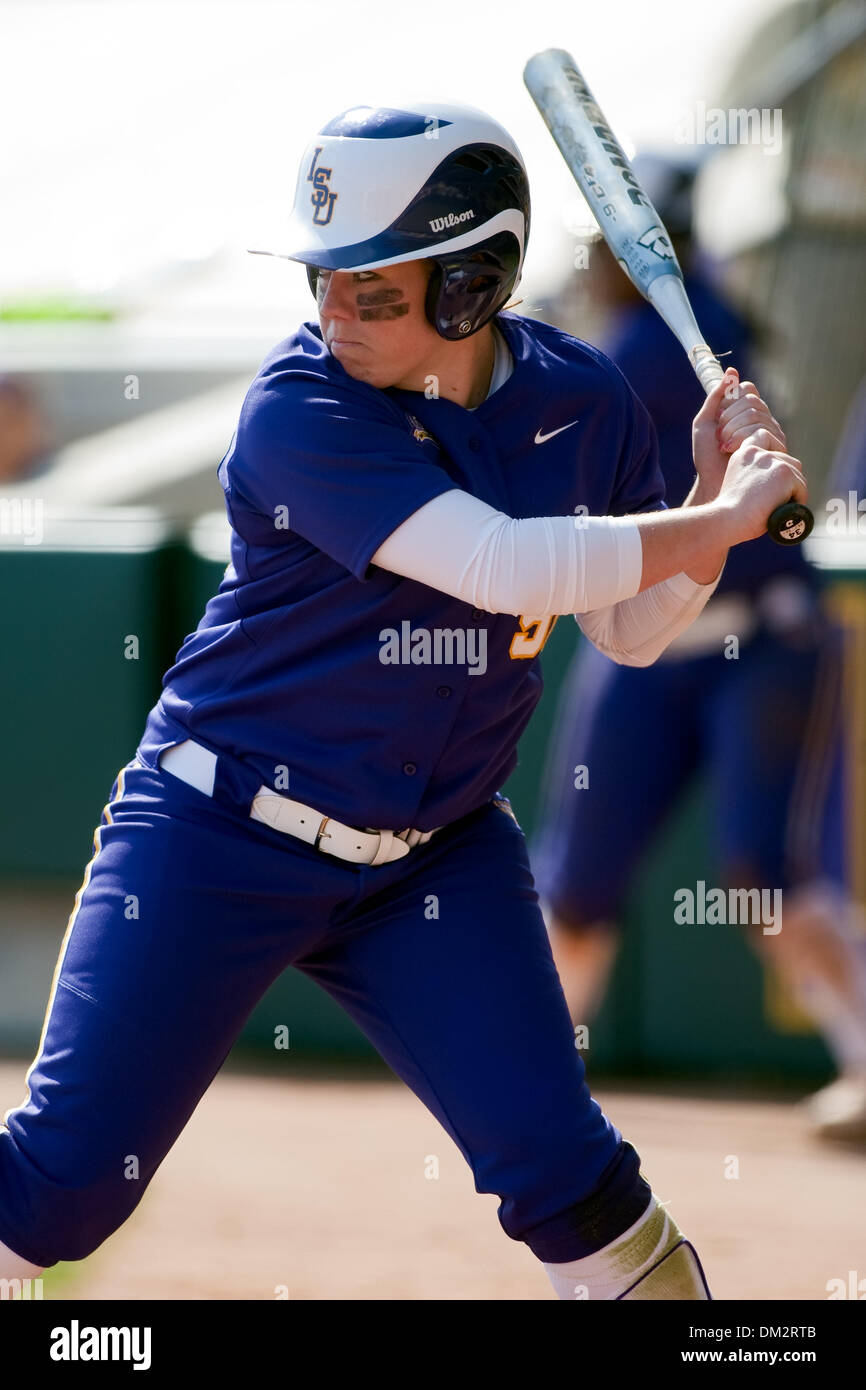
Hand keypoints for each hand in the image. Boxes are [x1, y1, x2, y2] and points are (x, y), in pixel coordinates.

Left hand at [692, 368, 786, 501]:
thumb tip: (731, 371)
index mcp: (748, 412)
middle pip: (752, 400)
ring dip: (734, 430)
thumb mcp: (704, 422)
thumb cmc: (707, 458)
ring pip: (757, 415)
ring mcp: (773, 433)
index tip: (718, 419)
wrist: (712, 484)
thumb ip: (716, 397)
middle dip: (729, 417)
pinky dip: (743, 439)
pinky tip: (736, 453)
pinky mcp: (777, 448)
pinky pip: (764, 431)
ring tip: (724, 448)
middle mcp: (764, 420)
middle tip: (719, 437)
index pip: (747, 389)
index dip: (730, 399)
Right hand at [718, 429, 808, 543]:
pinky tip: (785, 511)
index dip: (774, 454)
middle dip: (787, 482)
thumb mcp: (738, 486)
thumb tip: (773, 482)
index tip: (772, 476)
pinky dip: (798, 502)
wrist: (727, 521)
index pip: (764, 437)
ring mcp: (772, 461)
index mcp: (744, 453)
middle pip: (788, 461)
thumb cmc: (731, 515)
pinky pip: (802, 488)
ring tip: (779, 507)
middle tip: (776, 500)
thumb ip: (754, 475)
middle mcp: (758, 453)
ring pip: (797, 476)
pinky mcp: (784, 472)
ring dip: (792, 493)